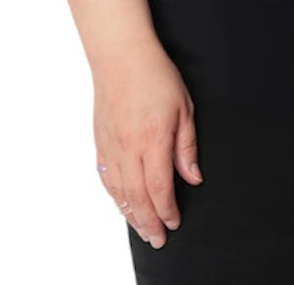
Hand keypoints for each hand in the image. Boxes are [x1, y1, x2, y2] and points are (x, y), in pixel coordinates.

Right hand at [92, 37, 203, 246]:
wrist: (121, 55)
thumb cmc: (155, 75)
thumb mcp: (184, 107)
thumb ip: (187, 147)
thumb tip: (192, 177)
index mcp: (153, 140)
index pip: (160, 188)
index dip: (167, 211)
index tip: (174, 222)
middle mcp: (129, 148)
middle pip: (138, 197)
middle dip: (149, 223)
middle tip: (157, 239)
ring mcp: (111, 146)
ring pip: (119, 192)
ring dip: (130, 215)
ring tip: (141, 229)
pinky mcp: (100, 141)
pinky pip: (106, 178)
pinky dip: (114, 196)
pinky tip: (122, 203)